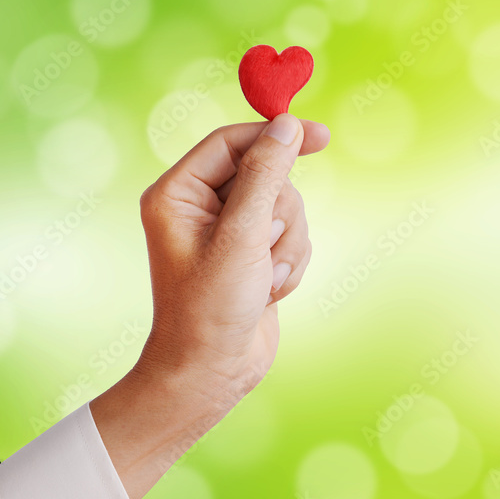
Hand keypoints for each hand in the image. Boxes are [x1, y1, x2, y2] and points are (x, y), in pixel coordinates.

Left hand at [91, 114, 329, 498]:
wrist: (213, 372)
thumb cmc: (211, 308)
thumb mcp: (241, 236)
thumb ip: (265, 176)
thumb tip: (286, 126)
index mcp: (178, 193)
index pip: (233, 142)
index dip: (276, 137)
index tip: (321, 137)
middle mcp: (201, 206)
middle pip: (268, 175)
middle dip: (279, 216)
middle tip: (264, 250)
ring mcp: (230, 231)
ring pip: (287, 208)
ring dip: (287, 245)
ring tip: (264, 278)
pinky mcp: (254, 253)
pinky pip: (293, 236)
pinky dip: (291, 263)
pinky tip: (269, 290)